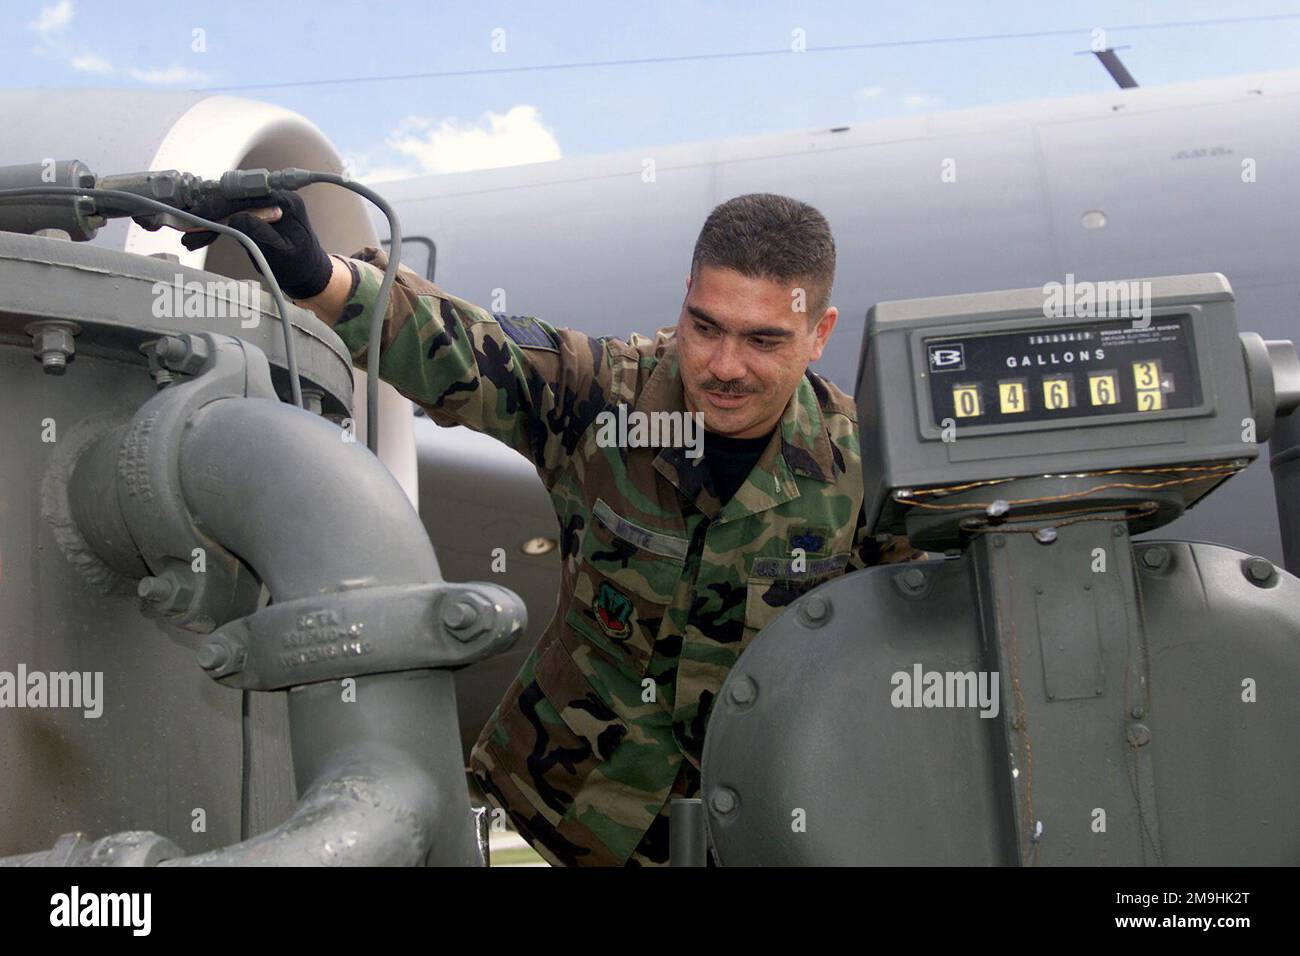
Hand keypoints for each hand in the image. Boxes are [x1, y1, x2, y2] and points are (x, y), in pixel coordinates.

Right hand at [168, 189, 334, 300]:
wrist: (308, 272)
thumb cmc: (300, 265)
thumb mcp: (282, 254)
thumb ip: (261, 234)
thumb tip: (236, 218)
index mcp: (285, 202)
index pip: (246, 197)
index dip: (219, 206)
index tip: (199, 217)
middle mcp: (274, 196)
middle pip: (233, 197)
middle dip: (207, 214)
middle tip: (187, 231)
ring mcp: (264, 202)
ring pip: (228, 205)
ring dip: (207, 221)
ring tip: (190, 241)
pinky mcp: (256, 211)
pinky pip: (230, 213)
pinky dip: (215, 225)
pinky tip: (200, 238)